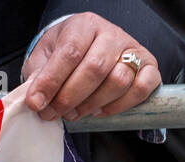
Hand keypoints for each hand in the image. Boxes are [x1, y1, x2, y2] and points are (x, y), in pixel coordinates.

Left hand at [22, 13, 161, 121]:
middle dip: (70, 98)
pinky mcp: (148, 66)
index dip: (51, 82)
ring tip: (75, 112)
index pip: (70, 52)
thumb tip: (36, 98)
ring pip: (118, 81)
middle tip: (54, 113)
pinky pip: (141, 88)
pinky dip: (121, 105)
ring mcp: (132, 49)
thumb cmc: (65, 55)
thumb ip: (38, 76)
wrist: (89, 49)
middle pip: (95, 69)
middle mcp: (110, 33)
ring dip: (92, 105)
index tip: (36, 103)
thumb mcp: (44, 59)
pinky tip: (100, 110)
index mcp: (83, 25)